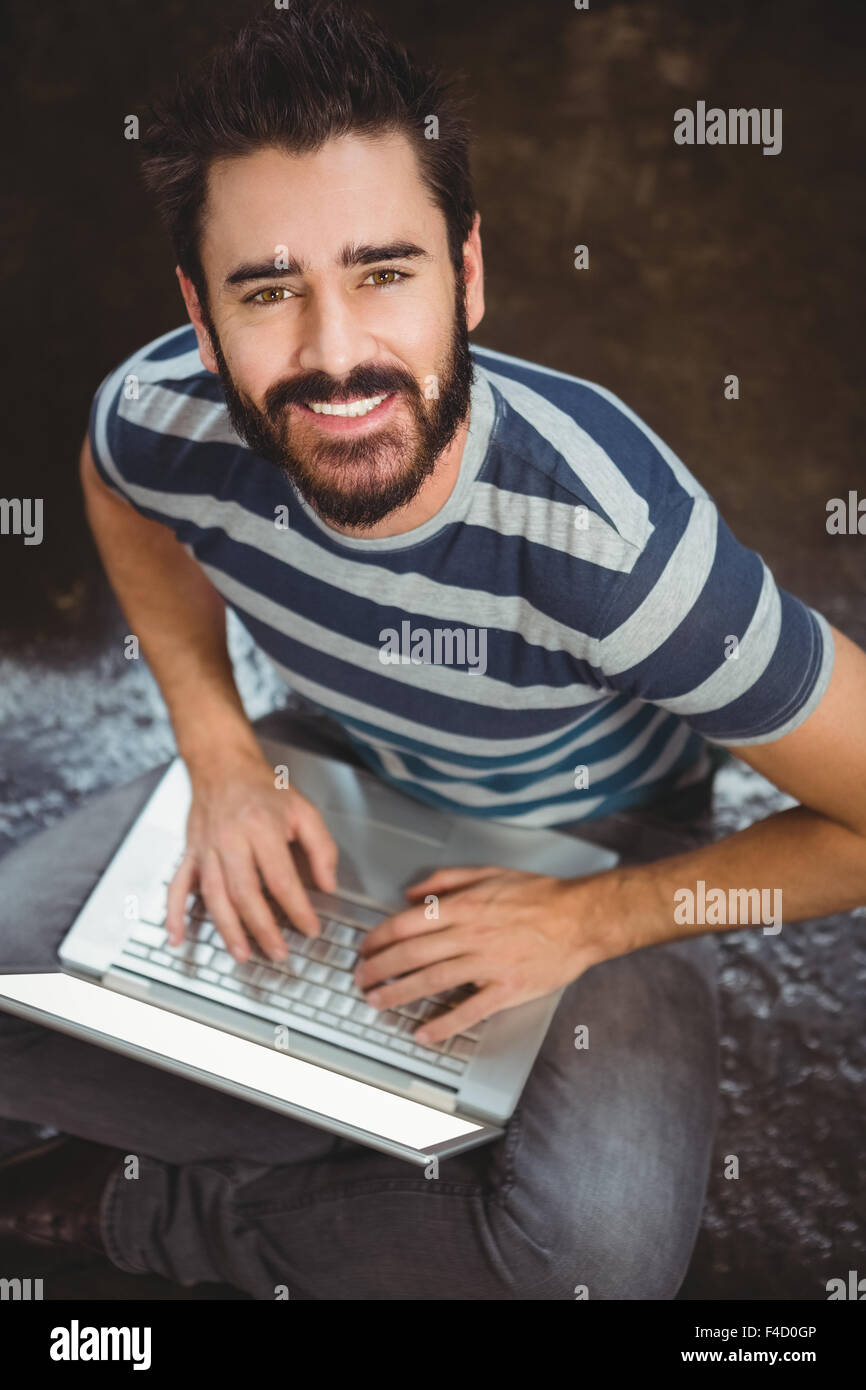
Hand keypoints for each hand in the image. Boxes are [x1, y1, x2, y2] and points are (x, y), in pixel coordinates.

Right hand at [164, 746, 338, 962]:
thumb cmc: (263, 788)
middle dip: (262, 929)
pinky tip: (177, 937)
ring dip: (227, 929)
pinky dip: (173, 915)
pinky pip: (177, 887)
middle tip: (279, 953)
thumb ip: (321, 847)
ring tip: (242, 954)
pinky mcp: (190, 853)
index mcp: (261, 828)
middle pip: (244, 893)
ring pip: (213, 896)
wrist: (222, 765)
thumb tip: (327, 884)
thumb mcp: (304, 810)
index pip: (281, 879)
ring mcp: (206, 849)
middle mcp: (230, 840)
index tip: (310, 928)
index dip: (297, 909)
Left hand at [353, 864, 611, 1044]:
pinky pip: (470, 1010)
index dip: (380, 937)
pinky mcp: (508, 988)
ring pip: (433, 981)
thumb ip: (446, 880)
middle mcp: (471, 935)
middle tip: (360, 980)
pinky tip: (424, 1033)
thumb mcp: (489, 872)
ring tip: (378, 1002)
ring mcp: (488, 964)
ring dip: (400, 993)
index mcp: (464, 906)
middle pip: (413, 954)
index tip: (365, 948)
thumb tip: (411, 893)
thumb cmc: (539, 894)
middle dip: (380, 968)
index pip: (408, 923)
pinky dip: (444, 1024)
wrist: (582, 917)